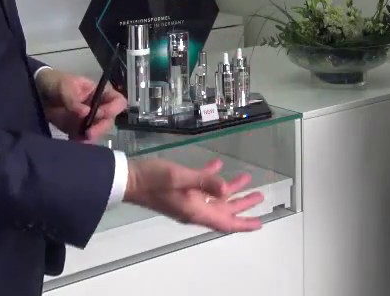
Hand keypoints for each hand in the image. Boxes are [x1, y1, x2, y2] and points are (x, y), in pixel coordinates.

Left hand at [35, 68, 126, 142]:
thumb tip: (86, 113)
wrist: (36, 90)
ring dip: (91, 138)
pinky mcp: (75, 128)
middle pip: (109, 120)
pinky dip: (80, 142)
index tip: (99, 115)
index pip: (117, 101)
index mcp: (98, 93)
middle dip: (101, 128)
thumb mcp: (64, 86)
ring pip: (97, 131)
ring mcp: (86, 119)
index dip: (112, 109)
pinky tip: (73, 143)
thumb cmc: (54, 82)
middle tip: (88, 134)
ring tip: (80, 141)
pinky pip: (83, 138)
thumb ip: (73, 99)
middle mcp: (96, 106)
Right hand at [124, 157, 264, 232]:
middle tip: (260, 195)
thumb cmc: (153, 179)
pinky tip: (218, 165)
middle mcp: (194, 208)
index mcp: (195, 211)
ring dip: (231, 189)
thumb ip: (204, 181)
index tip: (260, 222)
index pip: (225, 222)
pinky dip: (212, 177)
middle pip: (224, 210)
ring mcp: (187, 199)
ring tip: (247, 177)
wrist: (129, 178)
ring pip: (215, 197)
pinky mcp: (180, 188)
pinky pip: (201, 185)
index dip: (243, 224)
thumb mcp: (180, 178)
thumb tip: (227, 190)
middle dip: (243, 205)